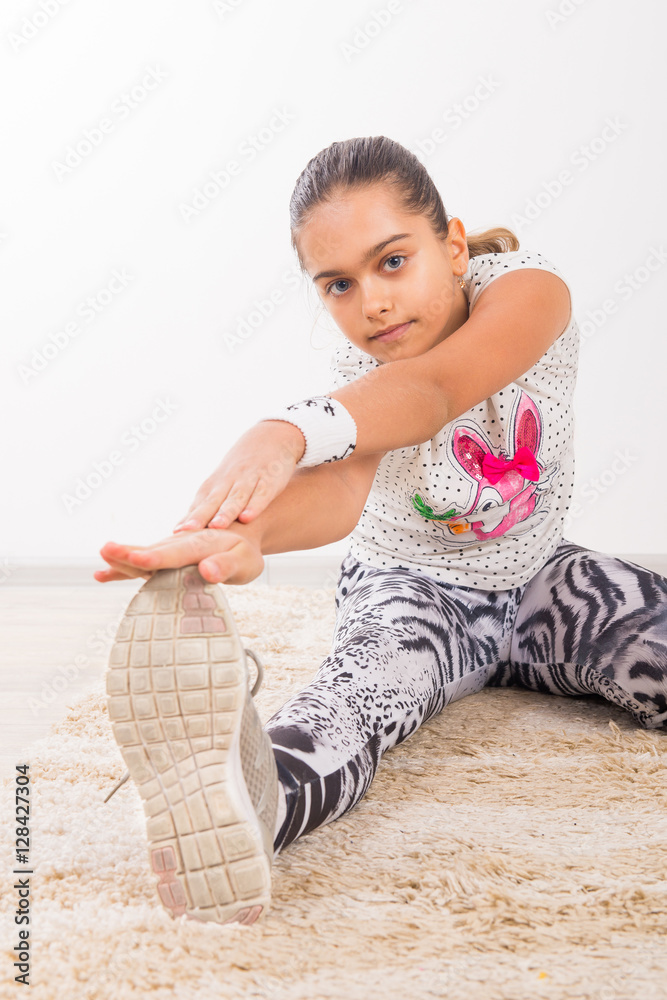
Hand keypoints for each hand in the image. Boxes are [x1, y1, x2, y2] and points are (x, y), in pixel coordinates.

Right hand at [94, 526, 264, 584]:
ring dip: (121, 559)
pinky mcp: (165, 560)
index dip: (155, 558)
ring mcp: (170, 552)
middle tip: (106, 550)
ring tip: (100, 561)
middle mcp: (179, 545)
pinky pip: (141, 565)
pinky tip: (100, 575)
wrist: (241, 536)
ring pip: (142, 557)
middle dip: (129, 554)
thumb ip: (227, 566)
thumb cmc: (245, 553)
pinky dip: (122, 569)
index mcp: (198, 545)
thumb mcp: (244, 561)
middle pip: (151, 552)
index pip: (173, 553)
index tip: (137, 558)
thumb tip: (207, 570)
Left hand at [172, 421, 304, 532]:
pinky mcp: (270, 479)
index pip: (199, 504)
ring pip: (236, 497)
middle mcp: (229, 481)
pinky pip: (262, 493)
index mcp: (214, 485)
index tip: (177, 533)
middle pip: (213, 501)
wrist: (269, 438)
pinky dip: (255, 505)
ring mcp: (249, 479)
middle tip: (188, 530)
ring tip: (217, 526)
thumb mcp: (220, 486)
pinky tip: (248, 518)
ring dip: (226, 511)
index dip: (189, 518)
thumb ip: (203, 508)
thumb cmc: (240, 472)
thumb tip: (178, 531)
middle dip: (201, 516)